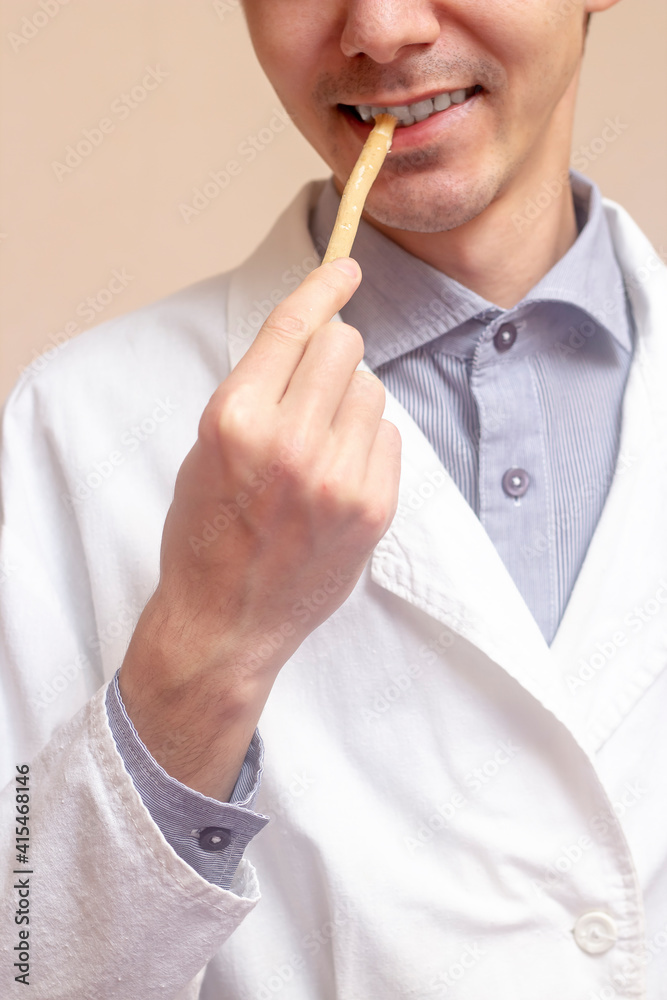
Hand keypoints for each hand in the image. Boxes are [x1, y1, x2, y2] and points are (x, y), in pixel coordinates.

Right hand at [119, 258, 400, 798]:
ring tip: (320, 445)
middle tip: (312, 391)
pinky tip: (339, 475)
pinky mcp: (372, 508)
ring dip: (349, 401)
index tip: (346, 269)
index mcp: (234, 419)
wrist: (225, 622)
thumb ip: (258, 390)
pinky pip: (388, 435)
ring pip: (371, 389)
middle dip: (330, 356)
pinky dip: (367, 442)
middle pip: (344, 346)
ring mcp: (337, 478)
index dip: (323, 287)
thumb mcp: (207, 447)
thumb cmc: (206, 533)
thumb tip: (315, 336)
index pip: (293, 325)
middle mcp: (289, 443)